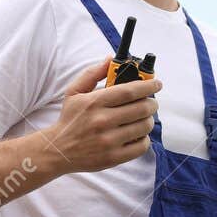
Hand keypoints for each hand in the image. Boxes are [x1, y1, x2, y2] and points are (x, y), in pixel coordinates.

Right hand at [43, 57, 160, 173]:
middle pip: (142, 108)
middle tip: (151, 102)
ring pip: (144, 126)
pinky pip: (141, 146)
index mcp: (94, 102)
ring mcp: (109, 141)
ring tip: (143, 118)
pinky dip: (144, 138)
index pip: (130, 91)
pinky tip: (137, 134)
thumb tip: (110, 59)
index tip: (157, 83)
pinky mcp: (113, 157)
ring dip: (148, 120)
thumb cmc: (70, 119)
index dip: (148, 85)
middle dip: (152, 103)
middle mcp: (102, 121)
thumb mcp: (74, 92)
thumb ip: (92, 73)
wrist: (58, 150)